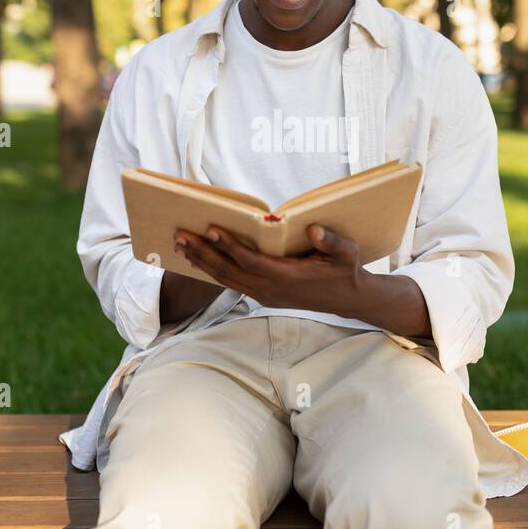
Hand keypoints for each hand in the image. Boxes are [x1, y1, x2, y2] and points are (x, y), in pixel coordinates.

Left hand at [174, 223, 363, 317]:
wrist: (348, 299)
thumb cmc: (345, 271)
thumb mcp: (346, 252)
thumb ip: (331, 241)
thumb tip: (314, 230)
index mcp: (286, 277)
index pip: (249, 260)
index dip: (228, 245)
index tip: (210, 228)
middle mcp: (269, 289)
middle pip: (228, 271)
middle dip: (202, 252)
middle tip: (180, 235)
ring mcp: (264, 295)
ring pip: (225, 279)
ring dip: (201, 261)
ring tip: (180, 244)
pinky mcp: (262, 296)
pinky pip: (231, 283)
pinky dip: (212, 271)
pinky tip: (198, 259)